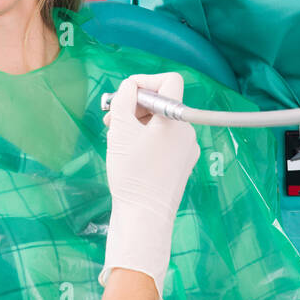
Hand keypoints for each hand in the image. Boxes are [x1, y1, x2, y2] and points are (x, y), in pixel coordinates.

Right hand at [101, 72, 200, 299]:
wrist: (144, 218)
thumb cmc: (132, 174)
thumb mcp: (121, 129)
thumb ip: (124, 99)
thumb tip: (129, 86)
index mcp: (176, 119)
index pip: (169, 81)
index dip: (145, 81)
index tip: (125, 94)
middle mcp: (187, 131)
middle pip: (162, 103)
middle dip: (135, 105)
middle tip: (111, 118)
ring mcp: (187, 150)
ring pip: (161, 123)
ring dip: (138, 123)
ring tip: (116, 137)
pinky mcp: (182, 165)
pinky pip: (165, 141)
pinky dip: (146, 139)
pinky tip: (129, 153)